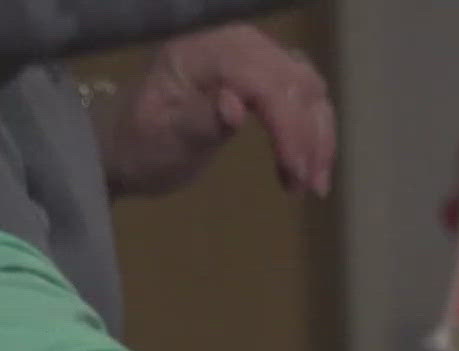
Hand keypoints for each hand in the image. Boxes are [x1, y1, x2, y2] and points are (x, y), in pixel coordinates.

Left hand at [104, 23, 333, 198]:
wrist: (127, 145)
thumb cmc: (140, 147)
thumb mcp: (162, 140)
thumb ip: (199, 119)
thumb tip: (236, 104)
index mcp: (200, 53)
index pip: (263, 80)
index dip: (287, 126)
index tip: (295, 173)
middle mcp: (232, 43)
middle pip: (296, 81)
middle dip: (310, 136)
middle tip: (308, 186)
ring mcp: (251, 56)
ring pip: (309, 89)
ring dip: (319, 137)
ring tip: (312, 183)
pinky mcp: (264, 74)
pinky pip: (305, 96)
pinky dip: (315, 131)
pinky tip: (310, 165)